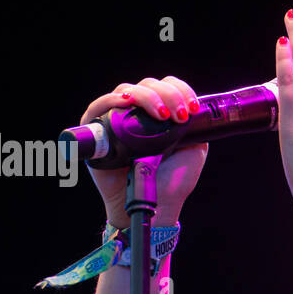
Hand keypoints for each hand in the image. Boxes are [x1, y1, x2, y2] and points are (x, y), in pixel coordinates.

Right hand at [79, 75, 208, 227]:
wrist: (156, 207)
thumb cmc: (171, 182)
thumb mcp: (194, 150)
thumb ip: (195, 128)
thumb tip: (195, 109)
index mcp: (159, 115)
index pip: (167, 87)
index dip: (180, 90)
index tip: (192, 109)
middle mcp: (137, 114)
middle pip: (148, 85)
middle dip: (167, 94)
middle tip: (178, 116)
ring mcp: (116, 121)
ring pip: (126, 91)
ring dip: (145, 97)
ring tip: (161, 114)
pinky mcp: (97, 133)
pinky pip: (97, 108)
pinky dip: (110, 100)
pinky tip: (125, 102)